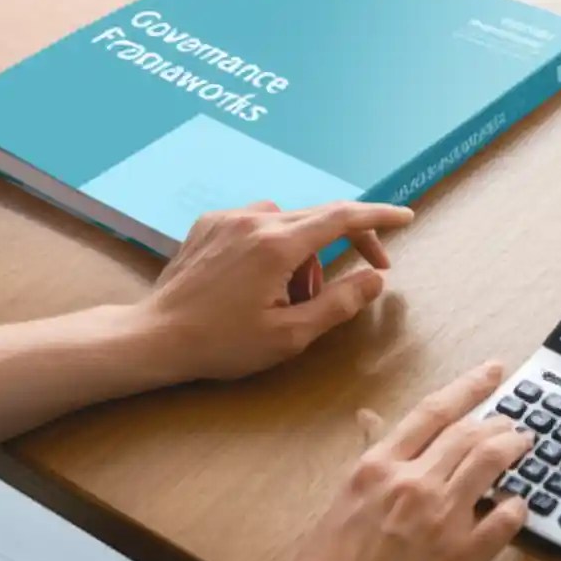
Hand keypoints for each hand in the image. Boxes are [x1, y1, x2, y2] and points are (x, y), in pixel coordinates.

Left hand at [140, 200, 414, 380]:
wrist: (154, 337)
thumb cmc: (222, 343)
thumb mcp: (290, 336)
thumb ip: (339, 304)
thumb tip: (375, 279)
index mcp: (277, 246)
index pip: (342, 218)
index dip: (379, 217)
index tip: (405, 218)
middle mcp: (255, 220)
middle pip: (320, 217)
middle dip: (350, 242)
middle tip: (370, 271)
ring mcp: (229, 218)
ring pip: (290, 223)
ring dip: (308, 253)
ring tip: (296, 296)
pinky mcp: (210, 223)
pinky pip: (259, 223)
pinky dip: (276, 246)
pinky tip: (263, 281)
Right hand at [254, 362, 532, 560]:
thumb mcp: (333, 509)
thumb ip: (361, 463)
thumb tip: (370, 422)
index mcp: (375, 469)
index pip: (433, 410)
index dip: (469, 385)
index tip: (493, 370)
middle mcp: (412, 483)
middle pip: (470, 432)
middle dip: (499, 421)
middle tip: (513, 422)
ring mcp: (441, 518)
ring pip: (492, 461)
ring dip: (514, 447)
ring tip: (525, 445)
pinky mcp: (464, 558)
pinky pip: (508, 518)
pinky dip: (519, 505)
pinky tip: (519, 506)